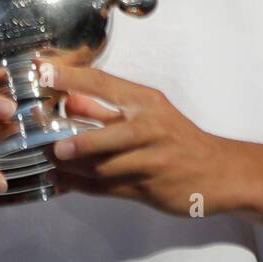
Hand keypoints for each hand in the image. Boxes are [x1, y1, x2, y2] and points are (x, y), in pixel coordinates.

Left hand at [41, 63, 251, 217]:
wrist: (219, 172)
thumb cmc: (178, 139)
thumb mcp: (147, 114)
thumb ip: (106, 109)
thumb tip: (68, 100)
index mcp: (147, 102)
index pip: (104, 84)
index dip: (72, 77)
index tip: (44, 72)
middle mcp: (150, 128)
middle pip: (111, 135)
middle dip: (80, 142)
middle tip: (52, 147)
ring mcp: (151, 161)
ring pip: (106, 167)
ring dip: (74, 168)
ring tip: (49, 165)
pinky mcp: (149, 189)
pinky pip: (108, 189)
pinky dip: (81, 186)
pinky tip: (62, 182)